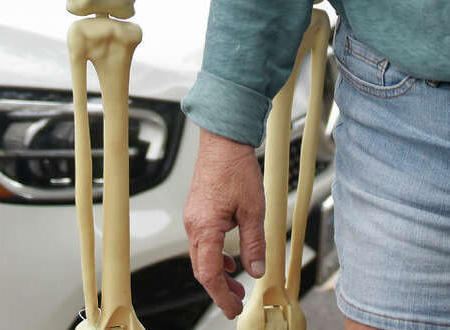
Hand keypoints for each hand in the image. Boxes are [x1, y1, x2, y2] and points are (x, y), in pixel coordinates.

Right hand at [183, 129, 266, 318]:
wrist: (223, 140)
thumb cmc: (235, 168)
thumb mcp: (253, 209)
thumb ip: (254, 242)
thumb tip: (256, 269)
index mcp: (204, 228)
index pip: (208, 274)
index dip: (220, 295)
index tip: (232, 308)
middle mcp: (194, 225)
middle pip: (202, 268)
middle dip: (219, 288)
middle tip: (237, 300)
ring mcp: (194, 217)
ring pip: (201, 255)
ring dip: (217, 272)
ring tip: (236, 282)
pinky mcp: (198, 210)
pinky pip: (203, 241)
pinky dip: (215, 255)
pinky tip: (229, 258)